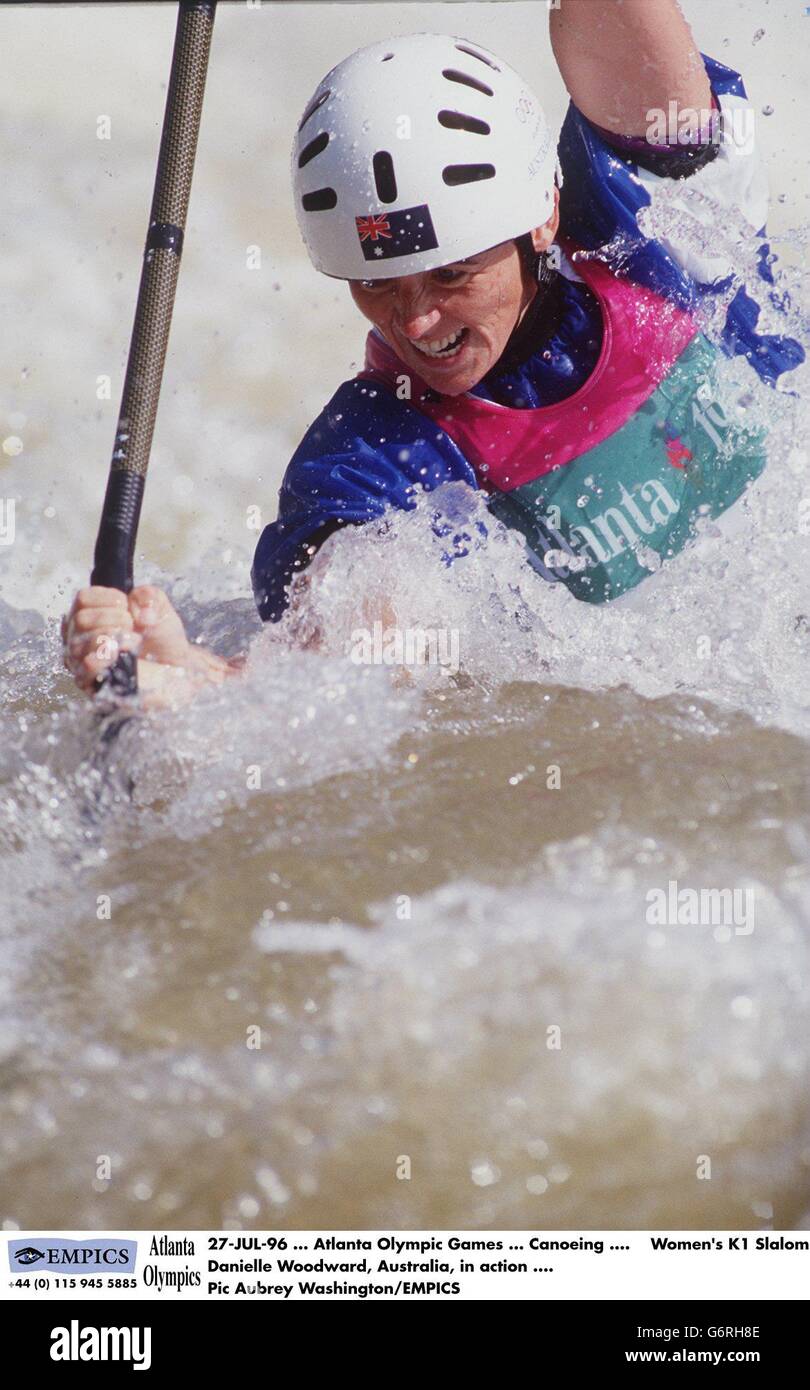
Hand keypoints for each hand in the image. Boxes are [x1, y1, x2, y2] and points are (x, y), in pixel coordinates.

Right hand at [62, 584, 192, 693]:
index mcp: (92, 615)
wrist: (175, 670)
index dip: (106, 597)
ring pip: (80, 642)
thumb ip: (148, 596)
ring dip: (111, 637)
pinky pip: (85, 668)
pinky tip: (119, 654)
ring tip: (134, 641)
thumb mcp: (159, 608)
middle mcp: (82, 637)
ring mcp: (84, 662)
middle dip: (111, 618)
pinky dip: (103, 657)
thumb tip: (141, 613)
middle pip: (80, 619)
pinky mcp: (93, 684)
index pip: (83, 599)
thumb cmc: (162, 641)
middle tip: (131, 626)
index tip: (125, 605)